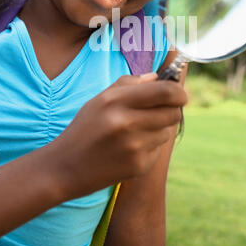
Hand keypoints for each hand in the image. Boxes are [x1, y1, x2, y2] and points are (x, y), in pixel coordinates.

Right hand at [51, 73, 187, 200]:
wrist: (65, 168)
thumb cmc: (85, 128)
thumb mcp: (100, 99)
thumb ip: (128, 84)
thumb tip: (157, 77)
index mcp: (116, 101)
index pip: (164, 92)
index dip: (179, 92)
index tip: (180, 94)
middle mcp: (126, 123)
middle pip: (172, 112)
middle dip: (170, 110)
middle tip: (157, 112)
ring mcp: (133, 147)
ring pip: (167, 132)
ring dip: (158, 129)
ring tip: (134, 132)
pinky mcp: (138, 166)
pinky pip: (158, 150)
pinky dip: (149, 148)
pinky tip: (129, 149)